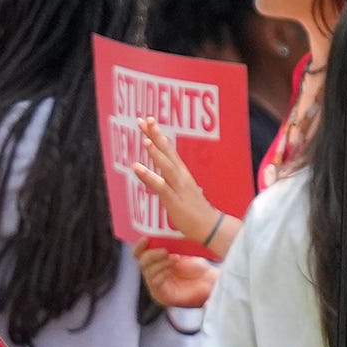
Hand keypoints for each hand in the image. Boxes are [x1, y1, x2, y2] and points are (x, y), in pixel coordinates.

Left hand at [127, 118, 223, 250]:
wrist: (210, 227)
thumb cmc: (195, 211)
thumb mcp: (182, 192)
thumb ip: (173, 182)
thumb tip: (165, 179)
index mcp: (182, 174)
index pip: (169, 151)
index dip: (158, 136)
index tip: (148, 121)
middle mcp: (181, 176)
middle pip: (168, 152)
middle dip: (156, 135)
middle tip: (145, 119)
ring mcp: (179, 187)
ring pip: (166, 166)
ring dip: (155, 152)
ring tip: (145, 139)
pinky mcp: (174, 200)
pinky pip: (160, 186)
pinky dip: (148, 176)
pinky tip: (136, 167)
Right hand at [135, 243, 216, 308]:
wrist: (210, 281)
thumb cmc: (198, 266)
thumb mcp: (182, 250)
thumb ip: (169, 244)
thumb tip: (161, 231)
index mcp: (155, 262)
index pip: (139, 254)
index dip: (140, 246)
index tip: (146, 239)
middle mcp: (153, 273)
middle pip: (141, 262)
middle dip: (152, 254)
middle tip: (165, 250)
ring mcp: (156, 285)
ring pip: (148, 272)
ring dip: (160, 262)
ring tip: (175, 257)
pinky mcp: (161, 295)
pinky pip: (154, 282)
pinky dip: (162, 272)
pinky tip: (173, 266)